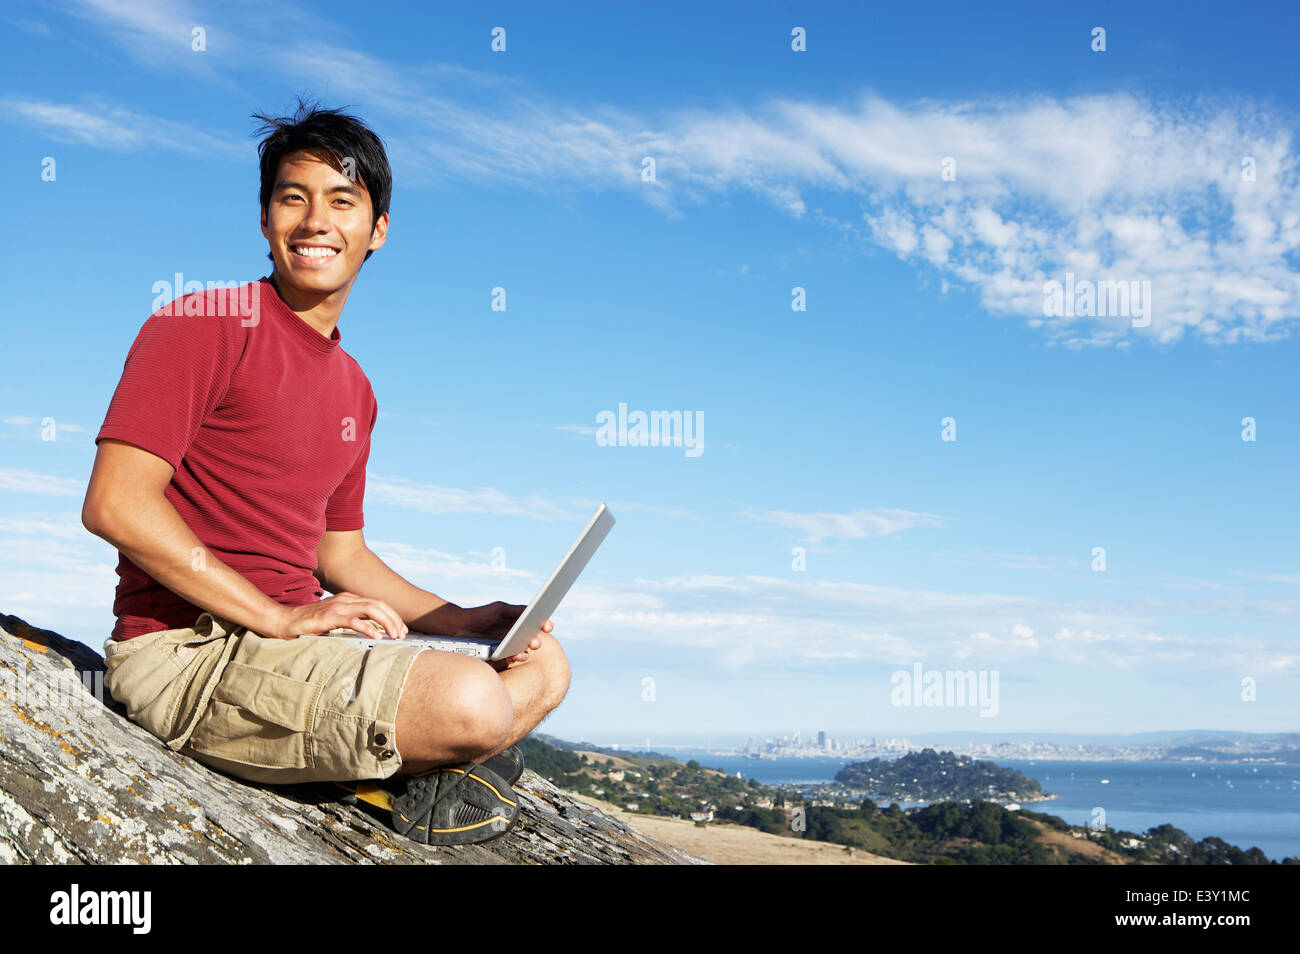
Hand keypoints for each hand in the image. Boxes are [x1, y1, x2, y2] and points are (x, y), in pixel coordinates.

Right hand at [274, 591, 408, 639]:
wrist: (284, 621)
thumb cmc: (309, 623)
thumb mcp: (335, 620)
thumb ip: (351, 621)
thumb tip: (372, 632)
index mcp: (349, 599)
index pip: (378, 603)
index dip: (393, 615)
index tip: (401, 629)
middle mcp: (346, 599)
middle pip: (379, 604)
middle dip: (394, 619)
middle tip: (403, 634)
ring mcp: (338, 607)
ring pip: (370, 609)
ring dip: (386, 622)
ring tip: (394, 635)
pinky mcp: (329, 617)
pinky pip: (353, 620)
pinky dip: (368, 628)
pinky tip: (376, 636)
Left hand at [456, 601, 551, 666]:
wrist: (459, 628)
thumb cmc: (480, 615)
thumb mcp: (500, 609)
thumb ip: (516, 610)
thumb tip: (533, 611)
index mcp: (518, 622)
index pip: (536, 624)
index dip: (544, 625)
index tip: (548, 626)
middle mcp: (516, 635)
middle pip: (532, 639)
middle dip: (536, 641)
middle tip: (535, 642)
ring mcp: (508, 646)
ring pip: (523, 651)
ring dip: (525, 652)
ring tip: (523, 651)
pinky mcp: (499, 656)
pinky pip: (510, 659)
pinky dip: (513, 658)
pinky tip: (513, 656)